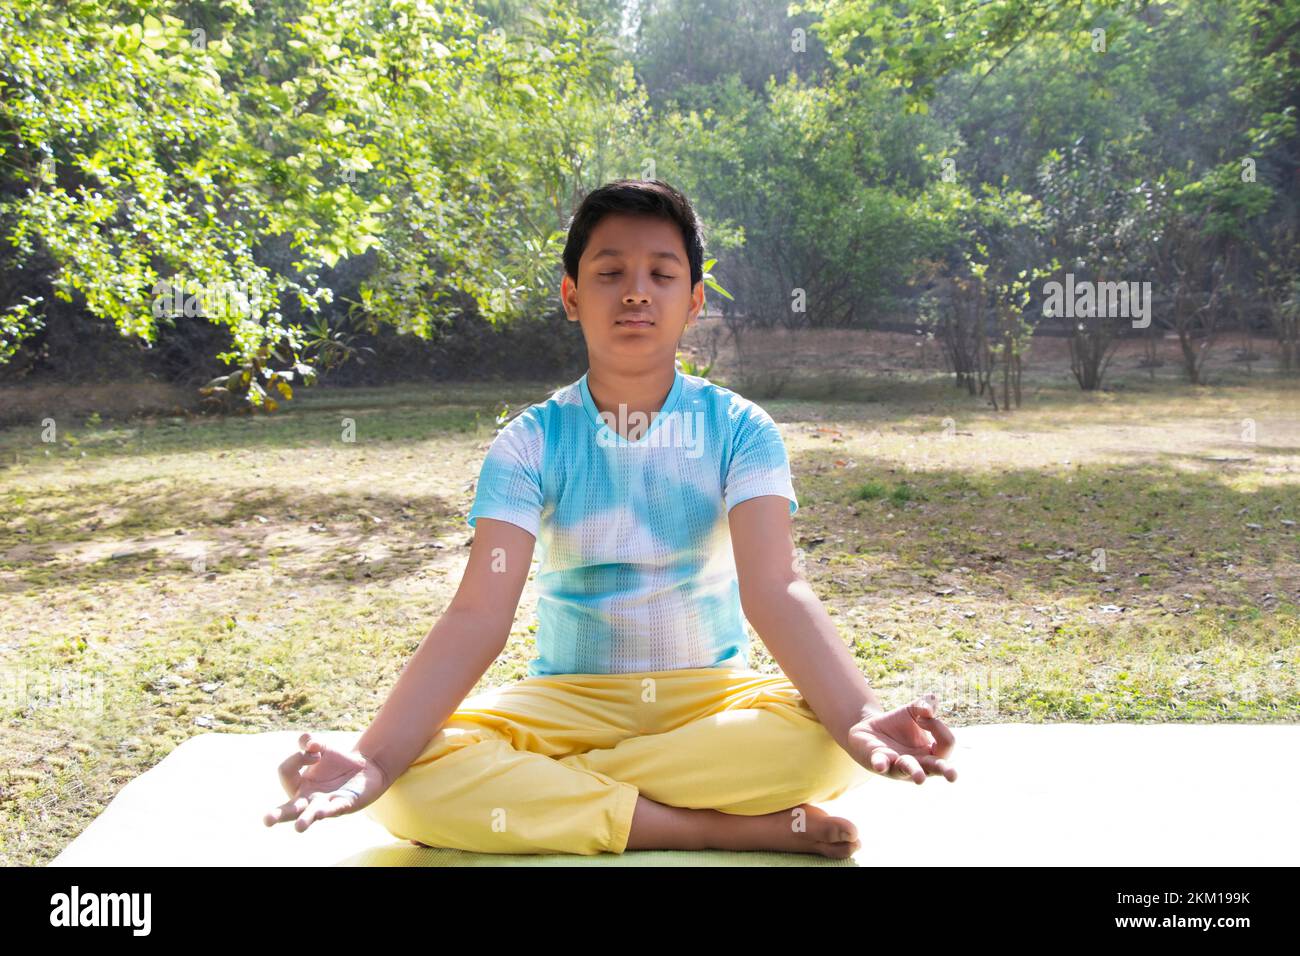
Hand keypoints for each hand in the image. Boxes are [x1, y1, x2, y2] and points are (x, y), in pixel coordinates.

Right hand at [263, 732, 389, 831]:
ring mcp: (325, 804)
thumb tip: (309, 744)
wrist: (366, 768)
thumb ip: (310, 741)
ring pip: (311, 815)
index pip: (286, 772)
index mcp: (299, 785)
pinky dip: (329, 810)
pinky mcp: (344, 804)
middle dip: (277, 815)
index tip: (316, 752)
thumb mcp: (322, 747)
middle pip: (289, 809)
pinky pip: (335, 809)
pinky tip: (321, 813)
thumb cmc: (337, 763)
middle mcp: (308, 799)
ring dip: (305, 820)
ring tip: (298, 827)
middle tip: (267, 821)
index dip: (297, 757)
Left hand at [845, 693, 956, 783]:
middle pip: (937, 768)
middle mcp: (918, 763)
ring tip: (920, 779)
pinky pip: (881, 765)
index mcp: (930, 752)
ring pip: (909, 770)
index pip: (946, 744)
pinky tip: (880, 765)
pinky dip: (881, 764)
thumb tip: (931, 705)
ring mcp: (898, 765)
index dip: (938, 728)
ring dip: (915, 772)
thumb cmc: (897, 724)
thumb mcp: (911, 710)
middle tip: (953, 776)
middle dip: (946, 771)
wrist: (869, 728)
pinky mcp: (879, 761)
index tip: (922, 718)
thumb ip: (923, 705)